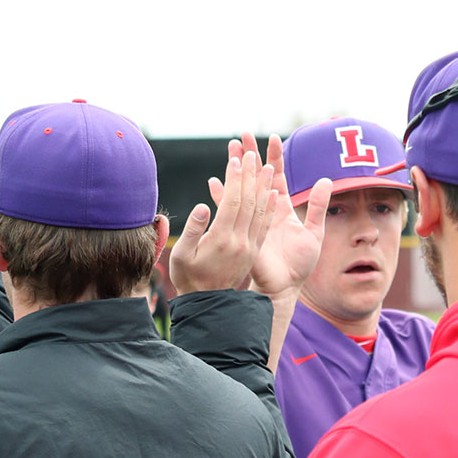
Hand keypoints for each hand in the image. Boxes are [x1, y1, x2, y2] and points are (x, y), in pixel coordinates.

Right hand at [170, 139, 277, 293]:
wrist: (211, 306)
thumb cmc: (189, 280)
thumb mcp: (183, 257)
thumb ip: (194, 231)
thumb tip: (203, 206)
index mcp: (223, 239)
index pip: (233, 202)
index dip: (236, 179)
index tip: (237, 159)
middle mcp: (241, 241)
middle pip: (250, 202)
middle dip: (251, 176)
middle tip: (254, 152)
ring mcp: (250, 246)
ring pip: (261, 211)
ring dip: (265, 187)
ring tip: (270, 166)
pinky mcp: (254, 251)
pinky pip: (265, 226)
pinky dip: (269, 208)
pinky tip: (274, 194)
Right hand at [207, 133, 332, 299]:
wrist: (285, 287)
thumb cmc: (299, 263)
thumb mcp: (314, 232)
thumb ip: (318, 206)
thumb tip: (325, 180)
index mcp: (281, 208)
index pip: (276, 177)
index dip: (274, 158)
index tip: (272, 138)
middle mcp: (265, 210)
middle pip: (256, 177)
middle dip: (250, 156)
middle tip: (242, 135)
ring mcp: (253, 220)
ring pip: (243, 188)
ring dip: (237, 169)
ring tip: (231, 149)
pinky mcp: (244, 233)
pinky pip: (231, 213)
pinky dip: (222, 197)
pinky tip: (214, 182)